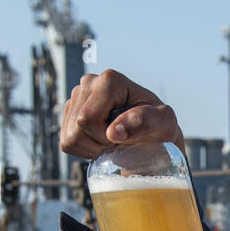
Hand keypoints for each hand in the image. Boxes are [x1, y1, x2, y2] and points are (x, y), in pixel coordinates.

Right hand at [59, 69, 186, 158]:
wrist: (154, 135)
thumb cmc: (161, 127)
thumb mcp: (163, 124)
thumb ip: (144, 122)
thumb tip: (113, 132)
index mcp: (109, 80)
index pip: (87, 119)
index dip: (104, 137)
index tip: (126, 137)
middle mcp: (89, 82)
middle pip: (77, 128)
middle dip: (99, 143)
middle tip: (120, 142)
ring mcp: (77, 96)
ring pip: (69, 138)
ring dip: (92, 148)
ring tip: (112, 141)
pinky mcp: (70, 111)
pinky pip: (66, 143)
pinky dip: (84, 150)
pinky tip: (102, 142)